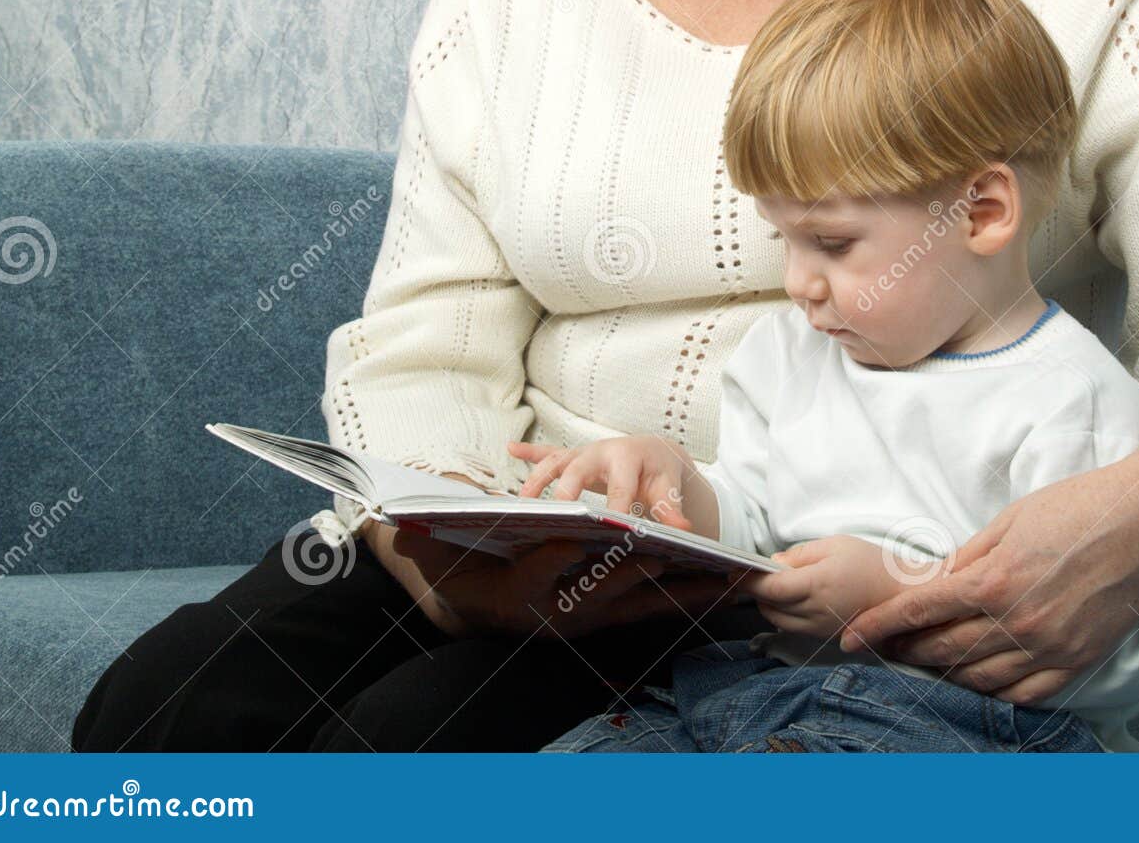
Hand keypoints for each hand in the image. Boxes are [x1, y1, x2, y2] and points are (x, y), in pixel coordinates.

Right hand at [363, 515, 748, 641]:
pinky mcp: (607, 617)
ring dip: (687, 590)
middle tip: (686, 549)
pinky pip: (653, 609)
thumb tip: (410, 520)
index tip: (604, 526)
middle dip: (651, 567)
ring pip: (643, 603)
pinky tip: (721, 585)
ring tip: (728, 575)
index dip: (575, 548)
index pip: (548, 567)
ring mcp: (586, 619)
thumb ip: (428, 536)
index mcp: (520, 592)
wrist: (466, 605)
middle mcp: (557, 613)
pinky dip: (687, 596)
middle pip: (610, 587)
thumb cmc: (455, 567)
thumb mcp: (435, 549)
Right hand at [507, 436, 695, 528]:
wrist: (656, 453)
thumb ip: (672, 511)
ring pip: (557, 460)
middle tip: (556, 514)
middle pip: (579, 467)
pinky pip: (548, 452)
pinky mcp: (573, 457)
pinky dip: (529, 452)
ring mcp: (584, 453)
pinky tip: (511, 448)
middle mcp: (602, 451)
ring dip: (538, 477)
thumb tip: (684, 532)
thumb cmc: (661, 474)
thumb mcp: (668, 489)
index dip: (614, 507)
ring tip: (522, 501)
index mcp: (628, 458)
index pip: (619, 486)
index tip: (606, 529)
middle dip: (566, 489)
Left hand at [740, 535, 903, 637]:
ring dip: (767, 603)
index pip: (771, 587)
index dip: (749, 579)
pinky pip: (791, 627)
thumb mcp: (836, 545)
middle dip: (756, 590)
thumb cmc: (871, 564)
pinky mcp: (823, 637)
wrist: (901, 595)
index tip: (735, 569)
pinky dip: (781, 613)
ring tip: (771, 582)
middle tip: (751, 572)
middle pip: (768, 606)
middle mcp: (816, 612)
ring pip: (776, 620)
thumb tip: (773, 563)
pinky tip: (788, 596)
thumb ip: (800, 554)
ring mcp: (819, 629)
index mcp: (819, 584)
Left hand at [836, 459, 1138, 704]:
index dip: (879, 626)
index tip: (852, 637)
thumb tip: (934, 583)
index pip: (919, 611)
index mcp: (993, 579)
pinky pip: (1025, 694)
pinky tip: (980, 682)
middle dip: (907, 651)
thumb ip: (968, 558)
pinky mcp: (1077, 662)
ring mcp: (1049, 647)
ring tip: (928, 664)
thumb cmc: (1077, 509)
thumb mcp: (1010, 521)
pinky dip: (995, 692)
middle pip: (943, 649)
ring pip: (980, 679)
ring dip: (947, 674)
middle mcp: (1016, 621)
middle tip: (887, 648)